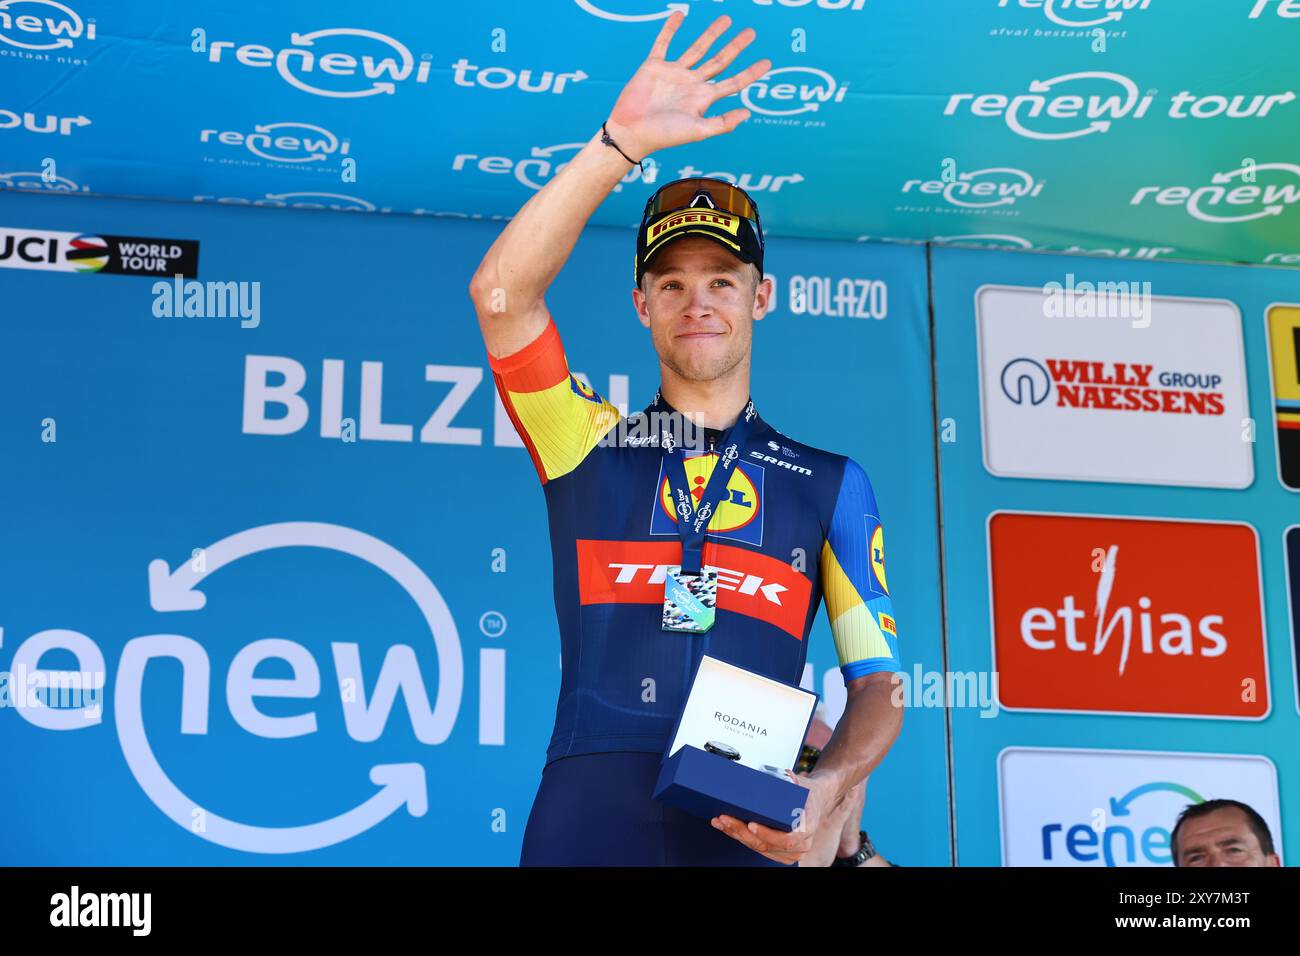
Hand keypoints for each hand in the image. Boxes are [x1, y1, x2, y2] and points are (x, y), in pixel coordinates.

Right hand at [606, 12, 770, 158]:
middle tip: (751, 33)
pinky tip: (680, 15)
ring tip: (727, 19)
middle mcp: (692, 83)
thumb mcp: (697, 131)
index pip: (733, 83)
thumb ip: (722, 123)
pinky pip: (664, 43)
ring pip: (698, 48)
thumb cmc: (664, 135)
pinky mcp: (655, 66)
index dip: (751, 73)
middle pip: (720, 60)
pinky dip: (671, 28)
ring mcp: (674, 73)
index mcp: (703, 98)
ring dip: (712, 33)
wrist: (631, 131)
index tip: (768, 63)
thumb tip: (748, 113)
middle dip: (735, 47)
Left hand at [711, 769, 837, 864]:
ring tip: (721, 821)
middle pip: (766, 844)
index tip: (751, 824)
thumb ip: (793, 781)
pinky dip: (740, 837)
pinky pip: (757, 848)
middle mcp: (800, 845)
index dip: (767, 834)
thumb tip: (785, 775)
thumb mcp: (802, 784)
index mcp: (807, 828)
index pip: (787, 839)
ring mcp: (789, 852)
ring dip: (736, 835)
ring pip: (758, 847)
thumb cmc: (807, 794)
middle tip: (726, 818)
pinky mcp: (778, 853)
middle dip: (742, 831)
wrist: (814, 802)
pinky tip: (727, 828)